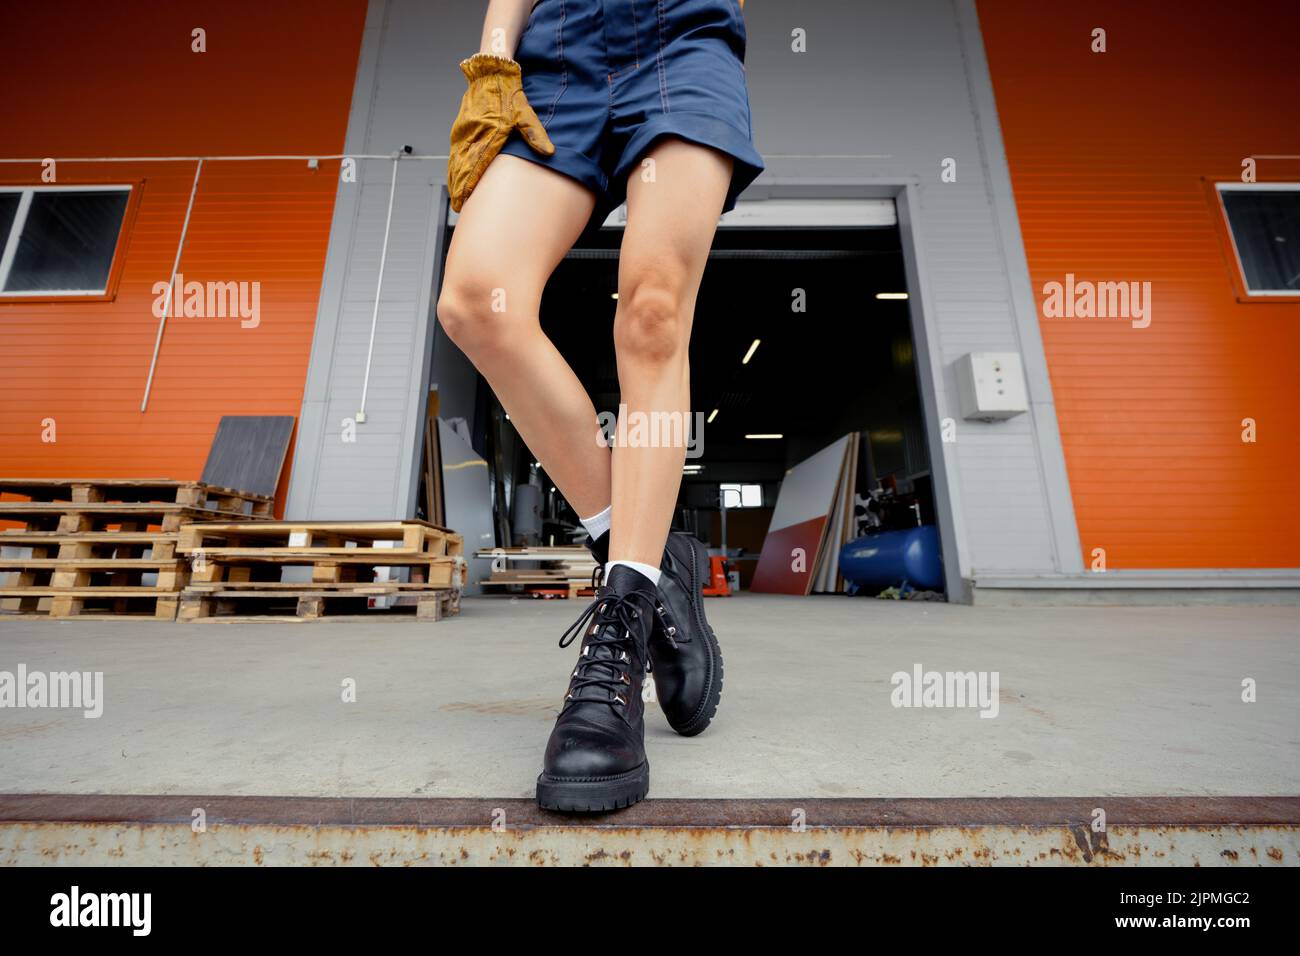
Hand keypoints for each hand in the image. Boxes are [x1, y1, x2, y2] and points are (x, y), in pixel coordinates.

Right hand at [447, 53, 555, 211]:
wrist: (491, 73)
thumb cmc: (507, 93)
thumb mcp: (524, 113)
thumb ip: (534, 134)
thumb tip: (548, 152)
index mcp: (484, 136)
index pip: (473, 168)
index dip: (467, 187)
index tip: (465, 201)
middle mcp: (469, 136)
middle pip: (460, 169)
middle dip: (459, 189)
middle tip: (460, 207)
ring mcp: (462, 132)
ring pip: (455, 161)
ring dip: (454, 179)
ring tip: (456, 197)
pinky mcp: (460, 128)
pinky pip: (454, 152)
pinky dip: (454, 166)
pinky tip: (454, 176)